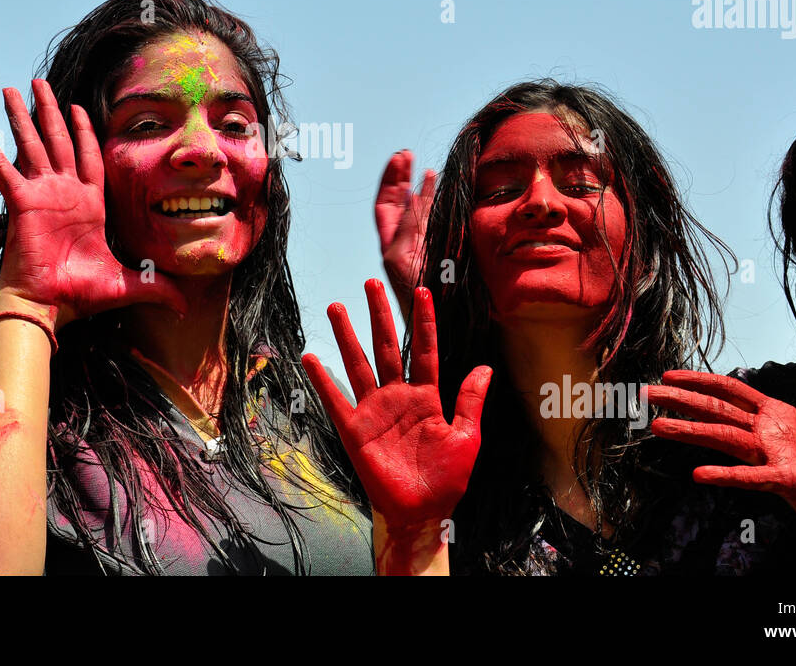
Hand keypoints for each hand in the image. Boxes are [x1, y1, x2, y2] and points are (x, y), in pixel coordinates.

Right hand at [0, 80, 187, 328]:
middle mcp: (63, 193)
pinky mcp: (21, 201)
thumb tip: (184, 306)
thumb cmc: (81, 296)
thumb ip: (154, 287)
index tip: (77, 107)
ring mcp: (41, 194)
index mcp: (88, 204)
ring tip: (11, 88)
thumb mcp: (128, 286)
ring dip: (21, 116)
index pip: (88, 156)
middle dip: (49, 111)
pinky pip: (2, 166)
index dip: (83, 131)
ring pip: (31, 144)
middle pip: (57, 141)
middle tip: (39, 83)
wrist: (50, 308)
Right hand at [303, 279, 490, 530]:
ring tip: (337, 306)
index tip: (424, 291)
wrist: (422, 513)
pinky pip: (336, 399)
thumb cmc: (446, 479)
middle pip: (388, 347)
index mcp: (427, 397)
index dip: (424, 321)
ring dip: (348, 336)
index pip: (426, 350)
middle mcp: (398, 397)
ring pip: (359, 364)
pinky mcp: (355, 430)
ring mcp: (374, 411)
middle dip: (380, 315)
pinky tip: (311, 357)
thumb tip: (484, 366)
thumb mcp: (467, 437)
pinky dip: (323, 379)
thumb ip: (470, 401)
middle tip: (372, 283)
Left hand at [375, 151, 434, 313]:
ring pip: (416, 212)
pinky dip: (434, 204)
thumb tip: (413, 198)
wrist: (442, 327)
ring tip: (424, 168)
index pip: (385, 206)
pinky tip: (437, 189)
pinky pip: (432, 224)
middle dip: (400, 178)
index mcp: (391, 247)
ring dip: (418, 189)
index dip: (391, 181)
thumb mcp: (405, 258)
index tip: (399, 159)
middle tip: (406, 154)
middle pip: (397, 205)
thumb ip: (409, 228)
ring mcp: (421, 248)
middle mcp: (403, 245)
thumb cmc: (418, 300)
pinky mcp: (438, 254)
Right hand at [648, 352, 795, 554]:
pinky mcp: (787, 481)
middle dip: (682, 401)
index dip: (700, 380)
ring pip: (726, 439)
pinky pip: (753, 478)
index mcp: (775, 417)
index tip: (669, 375)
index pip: (730, 391)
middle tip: (646, 394)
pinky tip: (699, 474)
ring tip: (658, 426)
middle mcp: (767, 435)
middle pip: (718, 411)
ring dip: (691, 432)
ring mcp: (773, 458)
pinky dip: (726, 475)